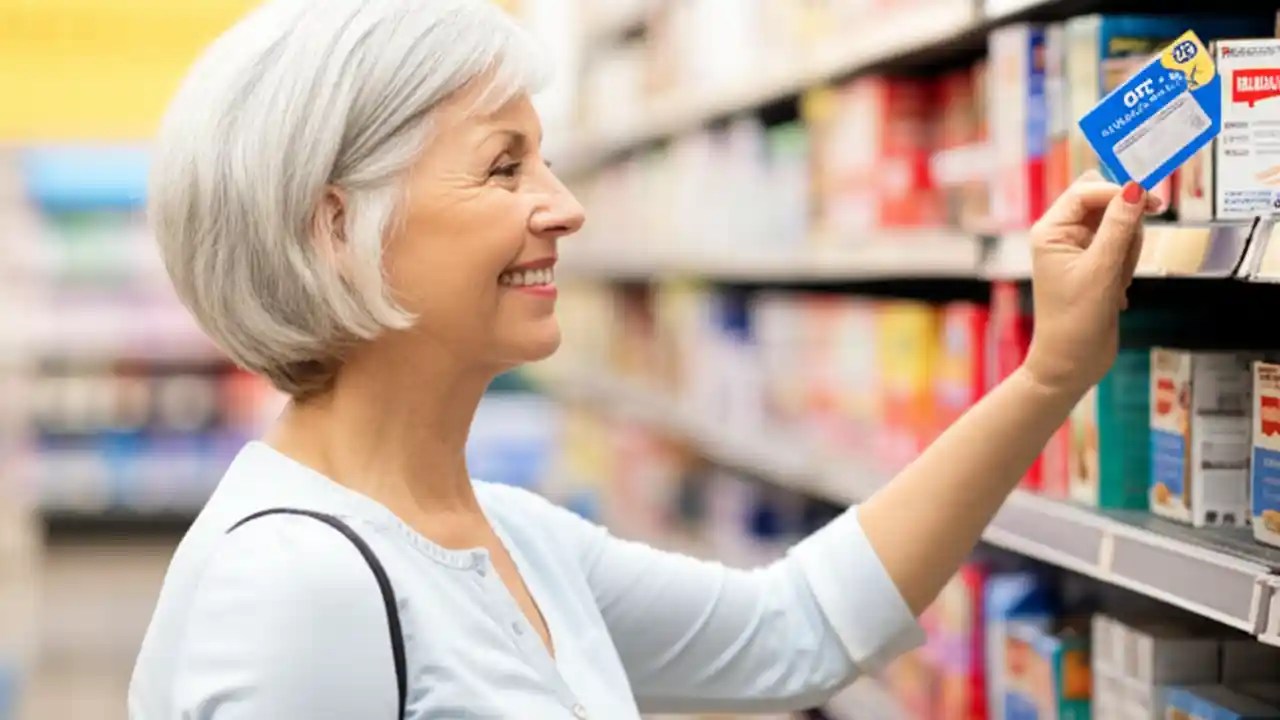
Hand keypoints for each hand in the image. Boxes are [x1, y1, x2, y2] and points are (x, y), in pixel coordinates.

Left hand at [1023, 173, 1158, 394]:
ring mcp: (1080, 249)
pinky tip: (1117, 291)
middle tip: (1125, 254)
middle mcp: (1063, 234)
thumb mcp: (1101, 270)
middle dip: (1125, 226)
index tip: (1151, 201)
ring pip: (1119, 226)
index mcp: (1051, 230)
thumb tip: (1135, 187)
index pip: (1087, 190)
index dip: (1118, 190)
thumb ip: (1119, 226)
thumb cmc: (1076, 320)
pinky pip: (1123, 247)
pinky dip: (1127, 265)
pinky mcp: (1097, 264)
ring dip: (1127, 251)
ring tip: (1115, 282)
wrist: (1072, 363)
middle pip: (1105, 203)